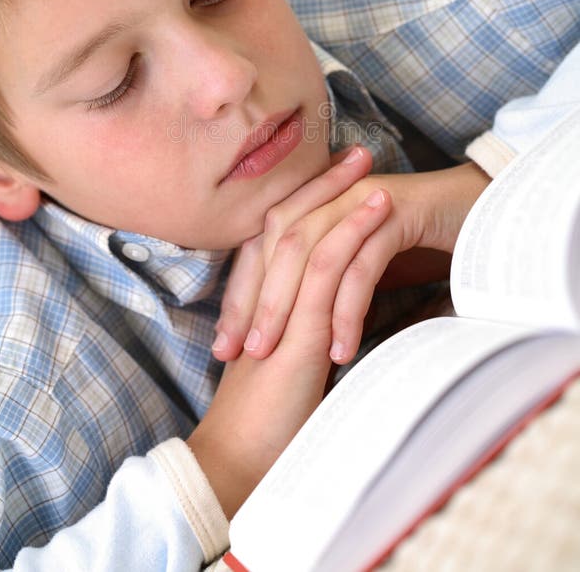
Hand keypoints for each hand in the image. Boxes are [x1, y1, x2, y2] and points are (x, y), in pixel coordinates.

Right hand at [188, 153, 390, 516]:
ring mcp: (275, 308)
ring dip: (339, 193)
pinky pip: (325, 265)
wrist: (237, 464)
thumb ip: (304, 340)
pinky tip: (377, 205)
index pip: (280, 236)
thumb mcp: (288, 370)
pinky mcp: (294, 328)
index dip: (308, 201)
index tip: (337, 177)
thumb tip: (332, 327)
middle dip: (321, 182)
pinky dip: (352, 228)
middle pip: (287, 219)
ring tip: (369, 161)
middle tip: (352, 151)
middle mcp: (262, 295)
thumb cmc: (266, 426)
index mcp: (260, 302)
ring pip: (305, 232)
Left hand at [214, 160, 489, 365]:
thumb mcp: (359, 263)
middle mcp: (332, 196)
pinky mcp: (394, 213)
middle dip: (256, 302)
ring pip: (312, 253)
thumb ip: (326, 282)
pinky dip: (347, 307)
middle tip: (242, 354)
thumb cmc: (414, 241)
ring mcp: (361, 200)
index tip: (224, 345)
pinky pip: (361, 263)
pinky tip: (341, 348)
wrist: (475, 208)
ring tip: (276, 356)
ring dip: (291, 306)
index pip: (262, 247)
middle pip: (278, 247)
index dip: (240, 294)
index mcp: (317, 203)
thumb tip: (292, 327)